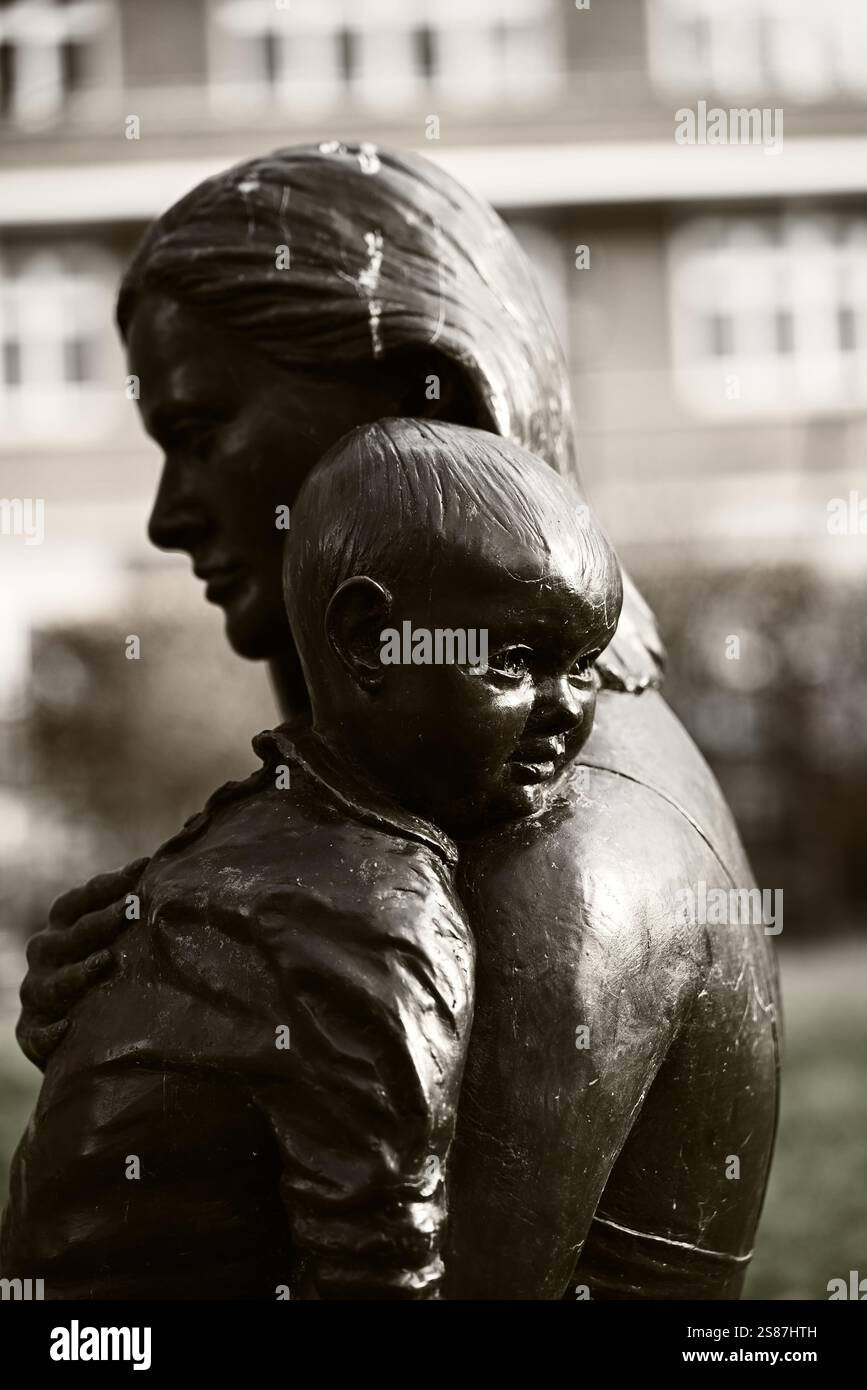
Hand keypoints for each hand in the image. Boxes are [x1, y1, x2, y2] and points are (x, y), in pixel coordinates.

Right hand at [16, 857, 149, 1069]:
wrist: (79, 1034)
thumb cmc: (107, 971)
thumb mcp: (114, 937)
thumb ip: (133, 909)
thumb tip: (181, 861)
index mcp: (63, 926)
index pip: (79, 899)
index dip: (109, 882)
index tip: (145, 866)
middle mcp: (45, 954)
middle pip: (70, 935)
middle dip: (102, 920)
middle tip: (133, 907)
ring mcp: (37, 992)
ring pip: (51, 984)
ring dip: (77, 973)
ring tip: (105, 961)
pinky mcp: (32, 1032)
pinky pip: (36, 1034)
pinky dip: (49, 1032)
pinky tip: (67, 1027)